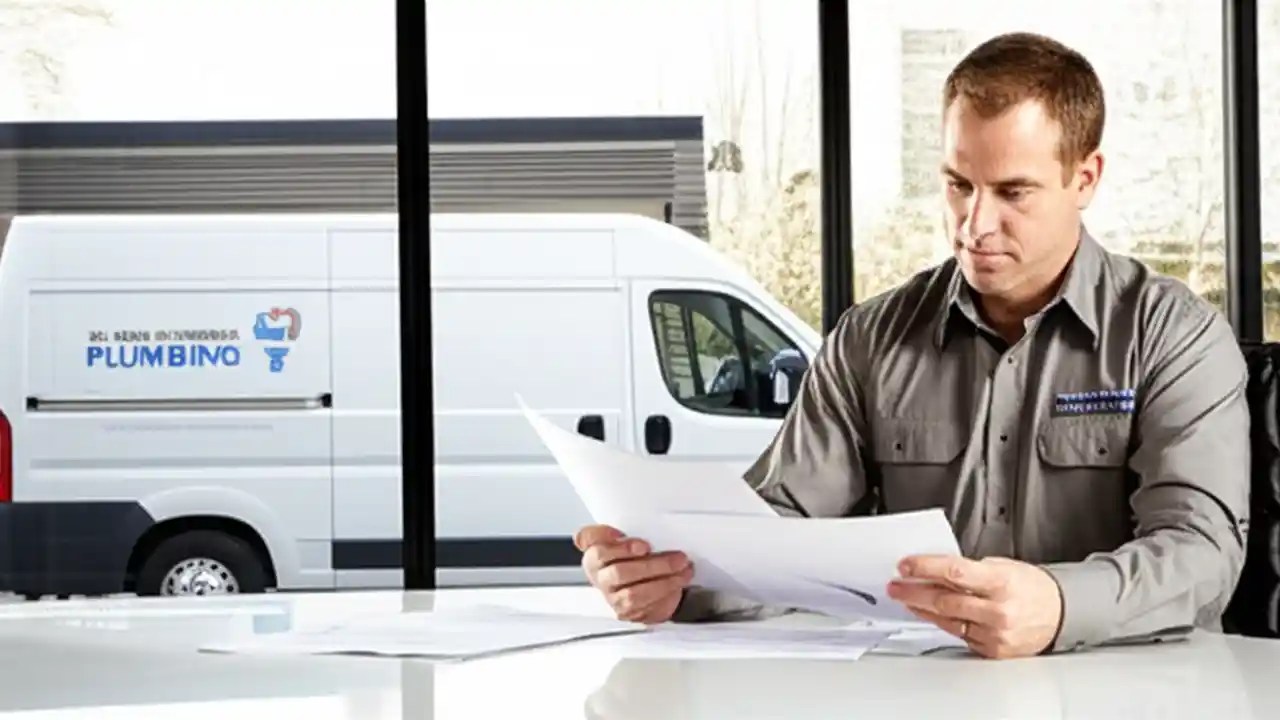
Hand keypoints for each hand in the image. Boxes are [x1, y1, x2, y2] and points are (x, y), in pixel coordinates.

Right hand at [575, 524, 693, 623]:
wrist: (644, 584)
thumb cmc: (635, 556)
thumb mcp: (631, 536)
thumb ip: (631, 529)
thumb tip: (647, 527)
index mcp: (594, 549)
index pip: (589, 541)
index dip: (613, 542)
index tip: (640, 543)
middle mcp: (598, 573)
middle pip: (619, 572)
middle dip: (652, 565)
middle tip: (677, 558)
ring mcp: (610, 595)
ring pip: (633, 593)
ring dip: (664, 581)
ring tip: (682, 570)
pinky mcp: (625, 611)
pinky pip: (644, 605)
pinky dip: (666, 592)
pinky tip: (678, 581)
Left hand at [886, 555, 1062, 658]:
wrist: (1061, 614)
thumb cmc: (1031, 587)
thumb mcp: (1003, 567)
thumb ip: (970, 569)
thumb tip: (934, 569)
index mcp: (1001, 581)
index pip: (954, 571)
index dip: (925, 568)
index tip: (905, 565)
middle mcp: (998, 609)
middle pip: (945, 599)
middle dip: (914, 591)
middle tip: (895, 585)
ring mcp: (995, 632)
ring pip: (947, 619)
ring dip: (921, 608)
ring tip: (905, 598)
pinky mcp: (992, 649)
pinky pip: (959, 634)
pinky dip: (942, 622)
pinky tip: (929, 613)